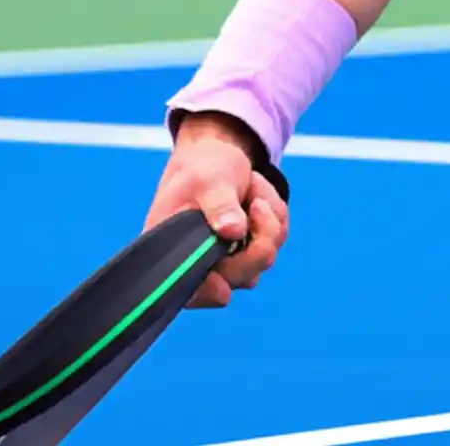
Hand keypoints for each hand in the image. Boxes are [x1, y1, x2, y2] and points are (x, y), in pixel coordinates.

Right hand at [144, 113, 289, 307]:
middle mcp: (201, 263)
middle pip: (239, 277)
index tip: (223, 288)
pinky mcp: (251, 249)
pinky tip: (257, 196)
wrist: (217, 155)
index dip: (207, 293)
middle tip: (256, 203)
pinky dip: (274, 215)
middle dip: (257, 240)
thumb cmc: (202, 168)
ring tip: (250, 188)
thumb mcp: (207, 179)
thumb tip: (231, 232)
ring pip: (264, 258)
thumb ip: (218, 205)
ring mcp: (229, 259)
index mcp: (173, 251)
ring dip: (266, 220)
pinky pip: (276, 240)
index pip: (188, 291)